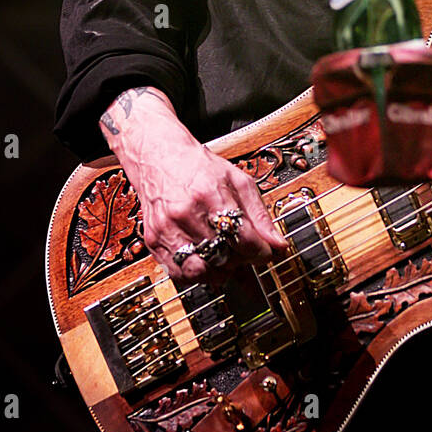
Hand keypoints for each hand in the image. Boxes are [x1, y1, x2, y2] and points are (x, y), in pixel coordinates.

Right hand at [99, 86, 289, 281]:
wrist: (159, 157)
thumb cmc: (199, 167)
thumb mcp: (237, 180)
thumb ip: (259, 214)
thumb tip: (278, 244)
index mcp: (211, 194)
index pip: (244, 239)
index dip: (261, 252)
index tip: (266, 252)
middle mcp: (186, 212)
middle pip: (224, 256)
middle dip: (241, 260)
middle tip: (245, 251)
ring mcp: (167, 228)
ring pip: (201, 271)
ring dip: (219, 271)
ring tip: (226, 258)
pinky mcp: (153, 239)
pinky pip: (178, 272)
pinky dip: (197, 274)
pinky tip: (205, 261)